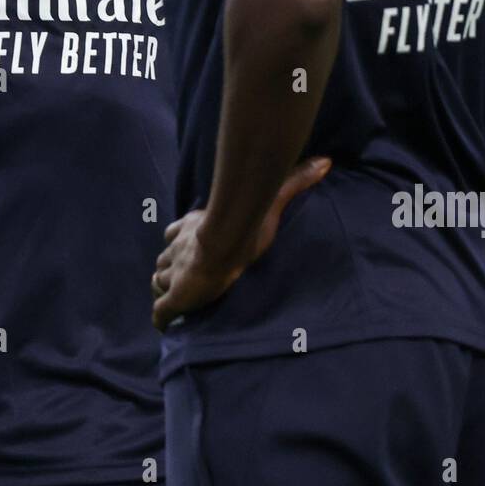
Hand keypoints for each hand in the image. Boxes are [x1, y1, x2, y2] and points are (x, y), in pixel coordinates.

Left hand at [151, 156, 331, 330]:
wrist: (226, 244)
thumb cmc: (245, 225)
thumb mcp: (273, 199)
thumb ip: (296, 180)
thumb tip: (325, 161)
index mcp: (194, 228)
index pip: (175, 231)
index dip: (177, 239)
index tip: (186, 246)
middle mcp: (179, 249)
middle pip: (164, 259)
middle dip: (169, 268)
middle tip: (180, 278)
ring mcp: (174, 274)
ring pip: (158, 281)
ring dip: (164, 289)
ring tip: (174, 300)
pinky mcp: (174, 298)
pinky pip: (160, 312)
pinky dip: (162, 318)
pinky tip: (167, 324)